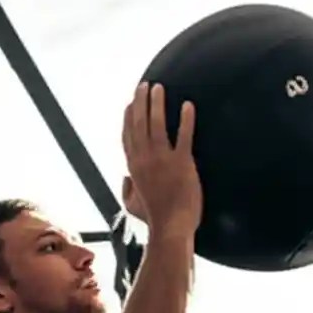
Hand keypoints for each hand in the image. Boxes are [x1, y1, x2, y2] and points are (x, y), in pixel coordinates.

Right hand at [121, 83, 200, 236]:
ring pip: (157, 123)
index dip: (128, 117)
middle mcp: (144, 158)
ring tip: (159, 88)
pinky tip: (187, 106)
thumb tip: (125, 179)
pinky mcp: (182, 162)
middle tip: (144, 85)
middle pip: (139, 123)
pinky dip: (186, 119)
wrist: (171, 226)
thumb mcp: (132, 205)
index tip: (130, 103)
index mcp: (133, 166)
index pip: (127, 135)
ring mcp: (162, 159)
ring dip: (157, 103)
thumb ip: (126, 189)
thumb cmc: (154, 218)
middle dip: (140, 101)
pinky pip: (184, 135)